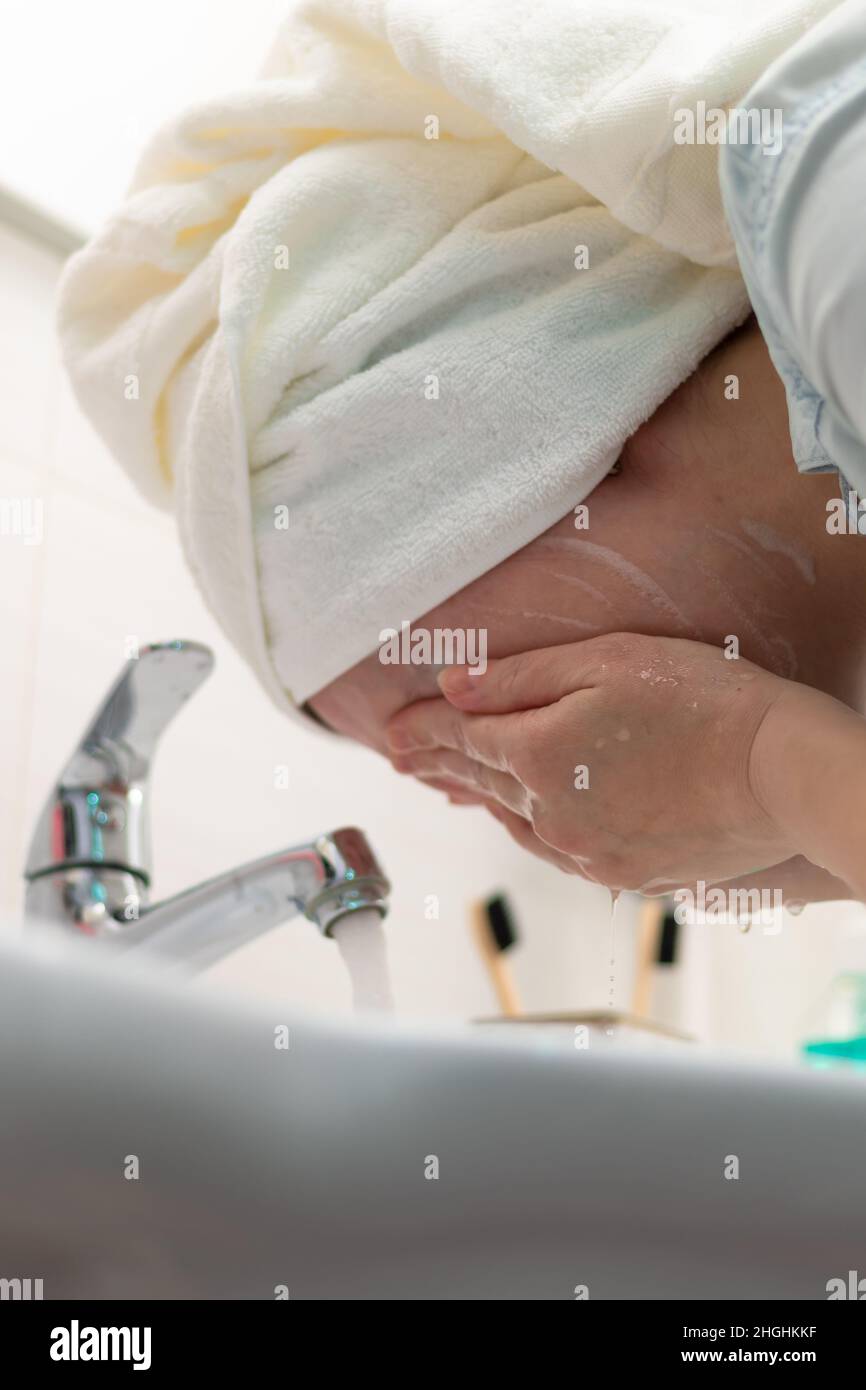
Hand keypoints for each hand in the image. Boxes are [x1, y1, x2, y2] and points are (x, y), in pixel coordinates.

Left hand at [386, 633, 805, 892]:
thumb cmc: (707, 703)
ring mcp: (590, 853)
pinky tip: (526, 819)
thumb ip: (521, 680)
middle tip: (403, 758)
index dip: (421, 731)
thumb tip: (453, 690)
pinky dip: (532, 827)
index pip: (462, 739)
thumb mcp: (606, 663)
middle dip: (440, 765)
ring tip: (454, 786)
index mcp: (540, 755)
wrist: (785, 773)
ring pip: (518, 821)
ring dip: (483, 799)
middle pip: (484, 783)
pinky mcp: (628, 875)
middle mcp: (553, 815)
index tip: (389, 732)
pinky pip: (560, 849)